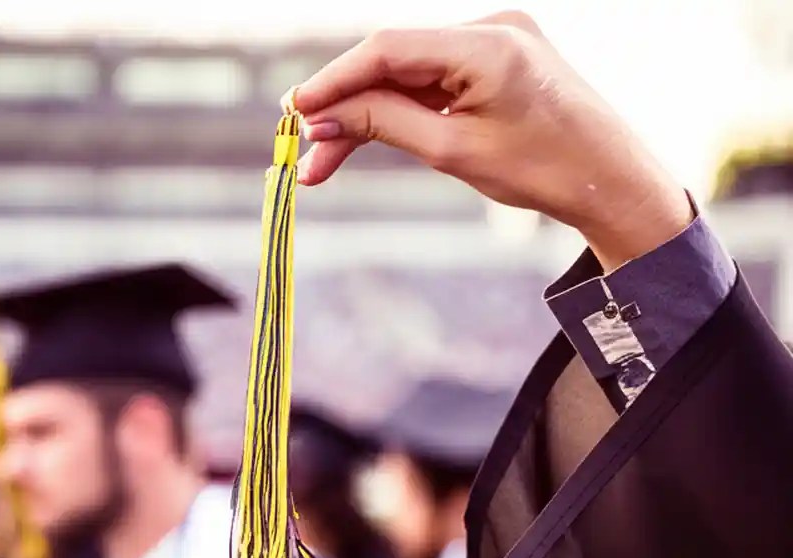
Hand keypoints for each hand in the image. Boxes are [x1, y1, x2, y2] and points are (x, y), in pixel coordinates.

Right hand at [290, 10, 691, 269]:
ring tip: (324, 162)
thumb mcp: (451, 151)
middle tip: (303, 151)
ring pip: (406, 73)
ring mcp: (495, 40)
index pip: (387, 49)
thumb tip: (321, 116)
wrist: (611, 181)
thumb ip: (382, 124)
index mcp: (489, 43)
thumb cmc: (543, 170)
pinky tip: (364, 137)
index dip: (333, 80)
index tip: (295, 111)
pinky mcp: (495, 59)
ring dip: (366, 114)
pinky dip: (399, 109)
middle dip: (344, 107)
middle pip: (392, 60)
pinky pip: (432, 79)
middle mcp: (491, 27)